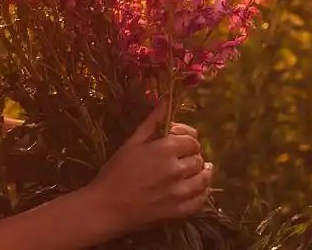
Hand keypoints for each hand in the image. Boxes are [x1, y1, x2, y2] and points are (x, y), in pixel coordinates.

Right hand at [82, 100, 213, 239]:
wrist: (107, 206)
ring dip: (201, 173)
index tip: (177, 141)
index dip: (186, 138)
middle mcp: (177, 170)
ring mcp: (180, 193)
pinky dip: (202, 193)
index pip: (192, 140)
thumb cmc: (116, 171)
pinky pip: (201, 200)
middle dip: (192, 155)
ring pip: (204, 179)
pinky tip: (196, 188)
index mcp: (165, 149)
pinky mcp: (180, 211)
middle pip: (198, 158)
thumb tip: (167, 100)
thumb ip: (153, 121)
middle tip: (181, 158)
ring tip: (193, 171)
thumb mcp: (132, 142)